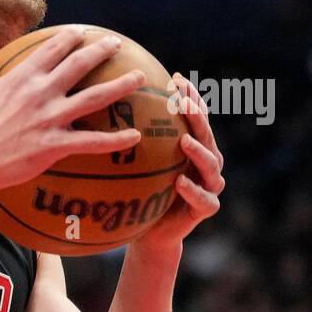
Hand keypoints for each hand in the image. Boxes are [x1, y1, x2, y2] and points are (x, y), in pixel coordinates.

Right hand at [0, 25, 146, 193]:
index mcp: (23, 77)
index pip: (53, 48)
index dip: (71, 37)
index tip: (84, 33)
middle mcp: (41, 93)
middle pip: (79, 65)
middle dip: (101, 50)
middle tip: (116, 44)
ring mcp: (50, 119)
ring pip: (94, 97)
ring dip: (120, 86)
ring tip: (140, 77)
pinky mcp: (55, 145)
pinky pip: (92, 141)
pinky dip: (115, 139)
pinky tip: (135, 135)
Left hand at [136, 72, 224, 256]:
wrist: (151, 232)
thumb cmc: (143, 192)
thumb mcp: (136, 162)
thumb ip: (131, 137)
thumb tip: (100, 102)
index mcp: (194, 145)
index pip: (195, 116)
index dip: (189, 96)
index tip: (174, 78)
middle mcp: (206, 161)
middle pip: (206, 133)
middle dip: (197, 116)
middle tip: (181, 101)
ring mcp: (210, 185)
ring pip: (211, 164)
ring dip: (199, 151)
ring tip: (184, 141)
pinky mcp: (206, 208)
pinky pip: (204, 199)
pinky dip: (193, 190)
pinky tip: (179, 182)